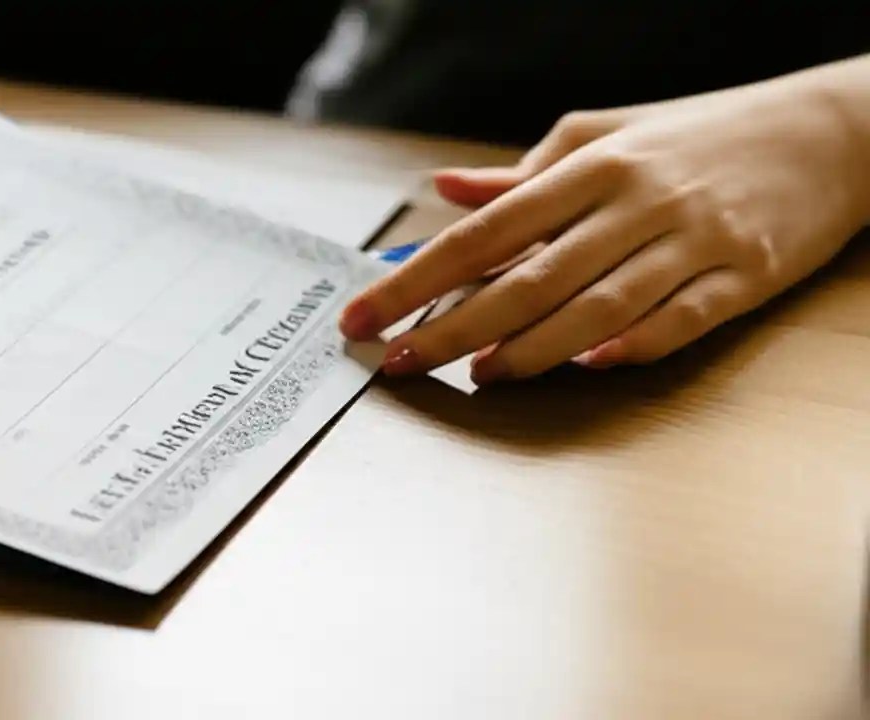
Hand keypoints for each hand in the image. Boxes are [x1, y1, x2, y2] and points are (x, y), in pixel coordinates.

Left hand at [340, 79, 869, 384]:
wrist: (831, 131)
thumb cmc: (699, 136)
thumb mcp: (605, 136)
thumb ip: (522, 173)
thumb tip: (445, 190)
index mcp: (593, 166)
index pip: (485, 230)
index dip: (418, 278)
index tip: (367, 312)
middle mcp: (636, 203)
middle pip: (528, 277)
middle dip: (454, 326)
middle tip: (401, 360)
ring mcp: (693, 242)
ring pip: (596, 307)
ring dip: (529, 349)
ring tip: (476, 374)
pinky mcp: (744, 278)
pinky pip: (678, 322)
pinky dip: (628, 347)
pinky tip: (584, 368)